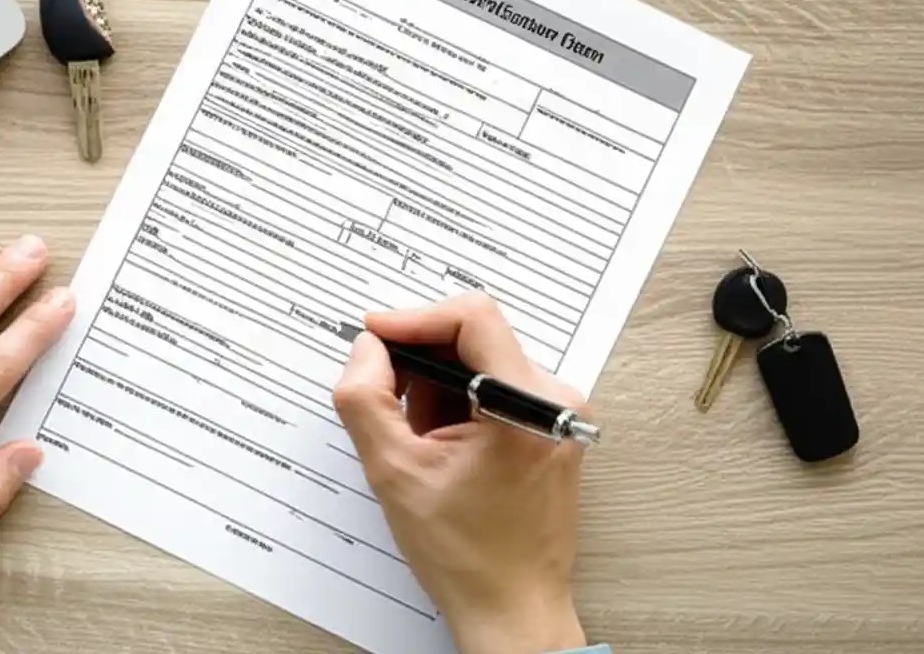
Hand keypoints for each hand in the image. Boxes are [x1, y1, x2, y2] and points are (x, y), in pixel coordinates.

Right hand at [333, 293, 590, 653]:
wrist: (511, 606)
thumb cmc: (465, 555)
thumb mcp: (393, 472)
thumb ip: (366, 398)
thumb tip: (367, 350)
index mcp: (526, 405)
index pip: (473, 317)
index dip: (413, 318)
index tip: (375, 336)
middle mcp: (554, 400)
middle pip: (475, 339)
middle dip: (421, 365)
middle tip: (391, 405)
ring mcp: (556, 413)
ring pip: (480, 364)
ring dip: (438, 390)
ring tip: (421, 443)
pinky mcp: (549, 426)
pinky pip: (494, 389)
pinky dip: (457, 406)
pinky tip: (442, 450)